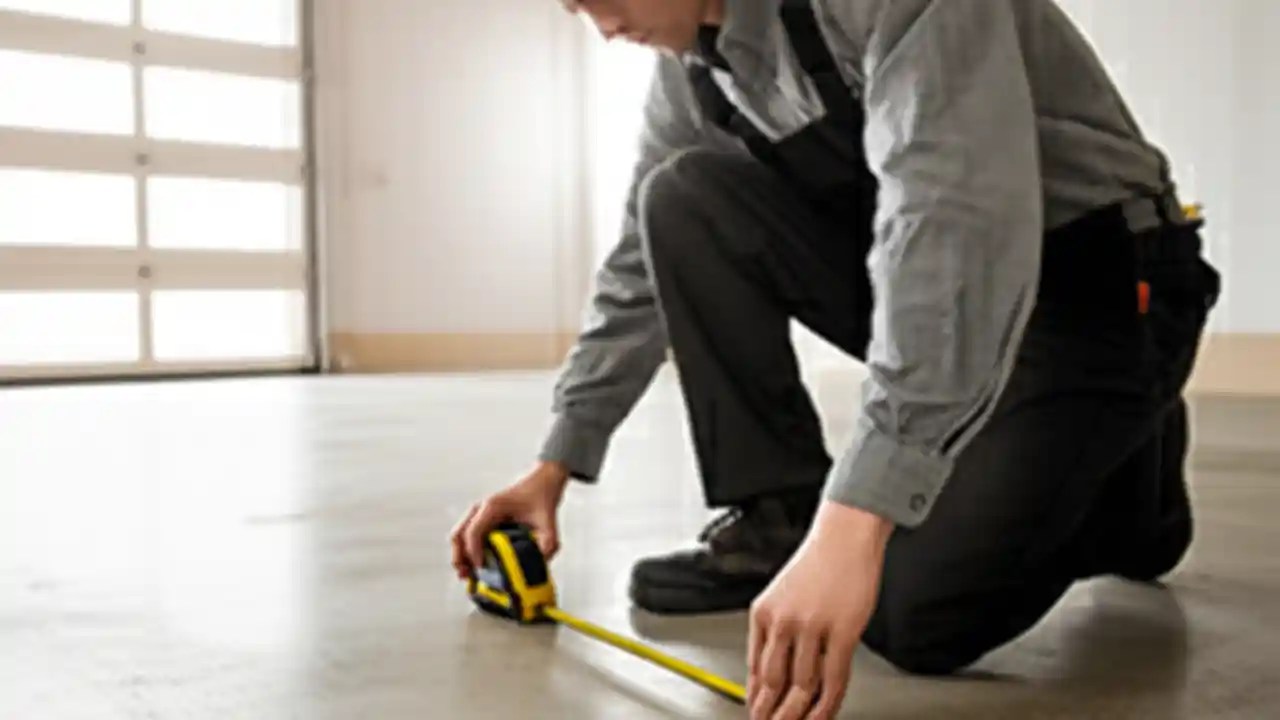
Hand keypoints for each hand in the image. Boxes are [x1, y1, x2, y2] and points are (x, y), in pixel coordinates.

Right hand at [449, 461, 570, 578]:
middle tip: (466, 576)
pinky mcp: (482, 520)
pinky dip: (467, 551)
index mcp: (493, 507)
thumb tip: (540, 563)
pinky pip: (468, 537)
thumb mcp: (548, 522)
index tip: (481, 568)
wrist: (541, 483)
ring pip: (460, 537)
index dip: (474, 553)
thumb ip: (548, 543)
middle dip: (460, 557)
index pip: (474, 532)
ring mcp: (479, 514)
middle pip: (459, 535)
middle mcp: (481, 509)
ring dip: (461, 556)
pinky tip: (476, 565)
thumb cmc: (540, 497)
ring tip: (468, 575)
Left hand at [747, 501, 893, 718]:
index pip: (755, 667)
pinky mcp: (843, 631)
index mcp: (762, 613)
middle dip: (772, 712)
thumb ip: (775, 633)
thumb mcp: (782, 596)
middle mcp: (782, 621)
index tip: (757, 714)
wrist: (845, 537)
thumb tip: (769, 673)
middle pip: (774, 681)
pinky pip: (834, 679)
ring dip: (799, 713)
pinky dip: (828, 704)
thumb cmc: (818, 564)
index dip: (756, 697)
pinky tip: (823, 715)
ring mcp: (812, 627)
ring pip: (803, 685)